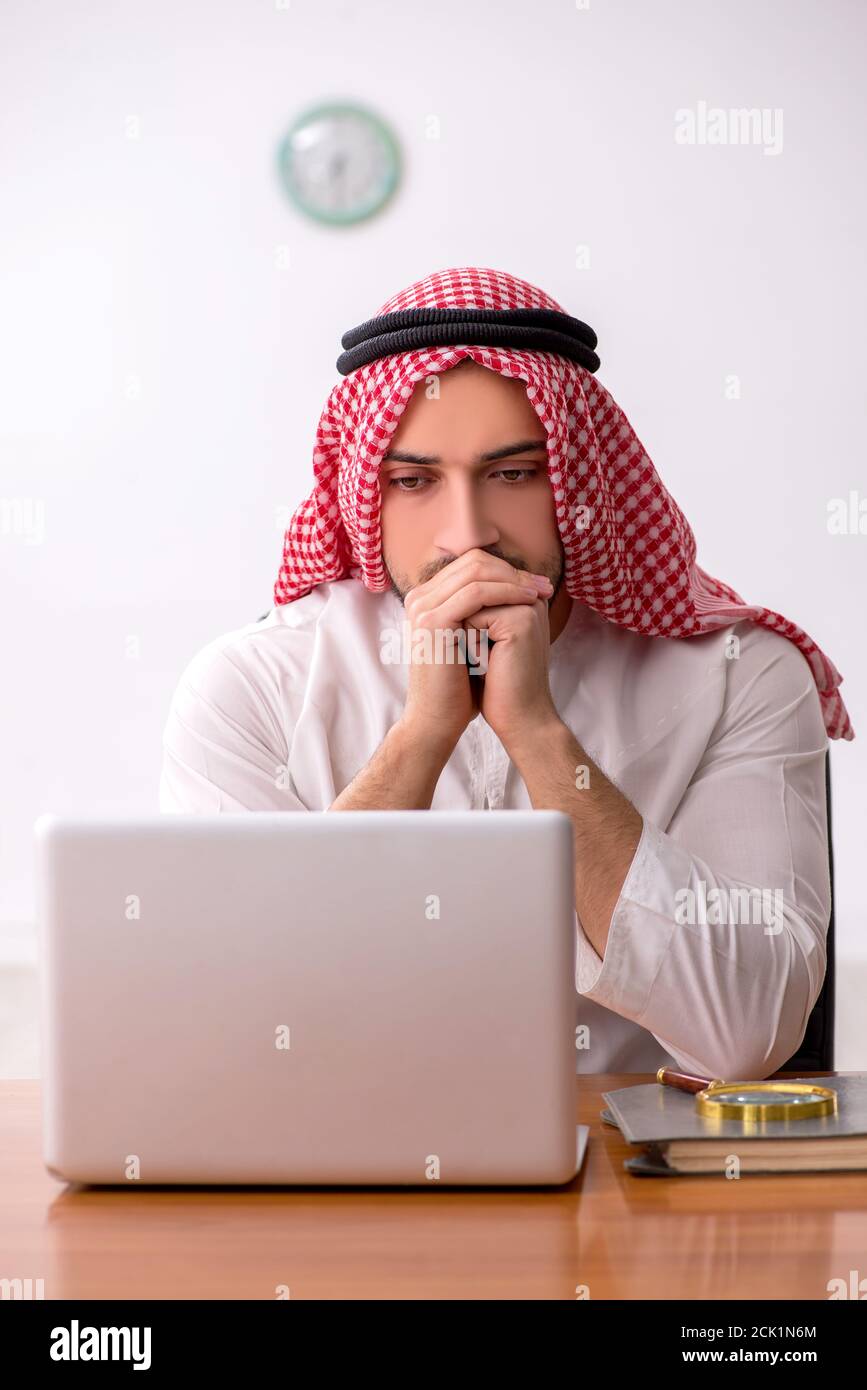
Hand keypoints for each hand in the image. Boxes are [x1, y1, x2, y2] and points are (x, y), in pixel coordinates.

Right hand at [401, 549, 546, 749]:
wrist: (437, 720)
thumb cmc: (458, 687)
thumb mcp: (470, 641)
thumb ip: (481, 613)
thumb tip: (516, 587)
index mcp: (426, 600)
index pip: (470, 566)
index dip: (507, 570)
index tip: (538, 585)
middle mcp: (419, 598)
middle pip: (473, 562)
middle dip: (514, 571)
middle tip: (544, 585)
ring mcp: (422, 607)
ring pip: (476, 573)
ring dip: (515, 580)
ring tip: (542, 592)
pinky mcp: (432, 620)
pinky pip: (477, 593)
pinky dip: (507, 592)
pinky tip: (529, 601)